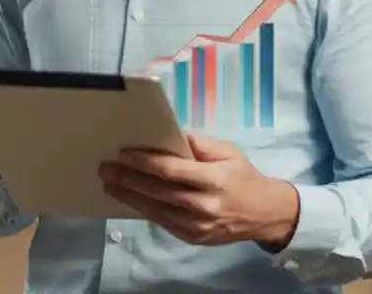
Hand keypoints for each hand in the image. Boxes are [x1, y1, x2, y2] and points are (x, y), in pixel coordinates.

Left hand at [98, 133, 299, 249]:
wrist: (265, 214)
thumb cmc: (244, 177)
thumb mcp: (228, 152)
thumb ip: (199, 145)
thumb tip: (170, 134)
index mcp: (215, 180)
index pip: (173, 171)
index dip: (146, 162)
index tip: (124, 154)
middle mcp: (205, 206)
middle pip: (159, 192)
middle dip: (129, 179)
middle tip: (106, 168)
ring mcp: (198, 226)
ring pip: (156, 210)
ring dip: (129, 197)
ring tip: (110, 184)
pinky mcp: (193, 238)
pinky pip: (162, 222)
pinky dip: (144, 209)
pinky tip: (129, 199)